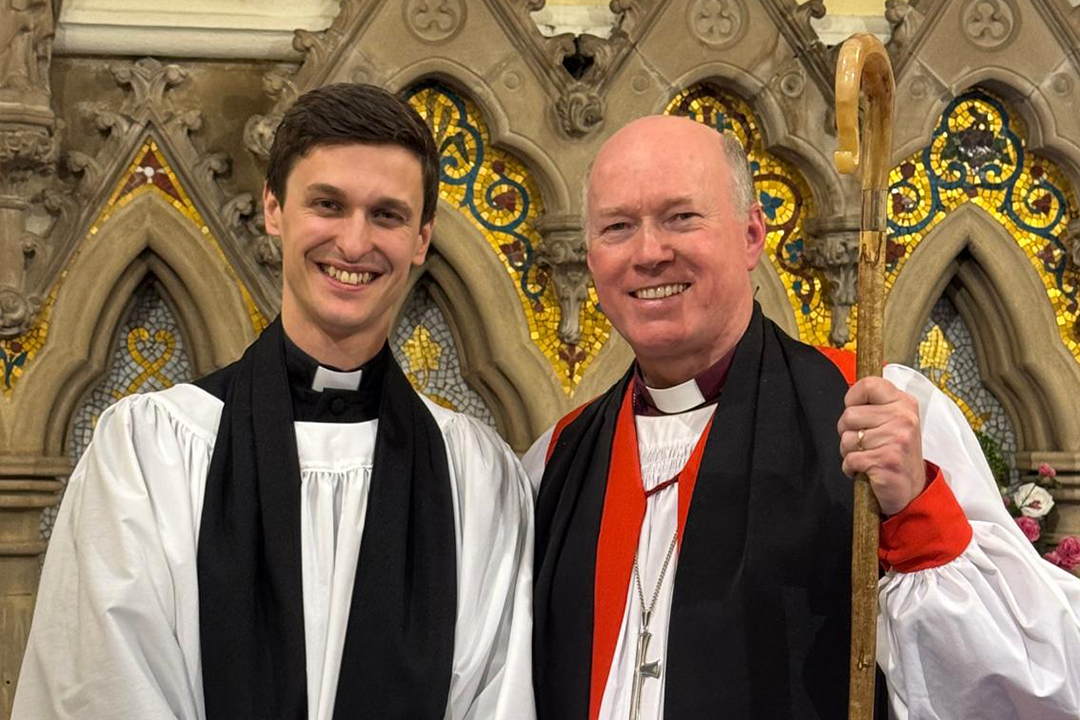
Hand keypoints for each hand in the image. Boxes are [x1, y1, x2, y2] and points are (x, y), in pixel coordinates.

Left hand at [837, 376, 925, 515]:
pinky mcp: (886, 461)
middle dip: (847, 431)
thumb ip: (876, 405)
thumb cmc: (895, 453)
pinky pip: (849, 459)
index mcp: (904, 403)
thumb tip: (851, 393)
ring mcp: (896, 439)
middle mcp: (903, 418)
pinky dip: (850, 468)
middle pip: (849, 414)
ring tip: (867, 456)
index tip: (856, 410)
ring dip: (849, 452)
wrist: (913, 490)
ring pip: (846, 438)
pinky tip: (865, 470)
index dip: (852, 398)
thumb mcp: (894, 421)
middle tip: (863, 442)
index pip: (869, 384)